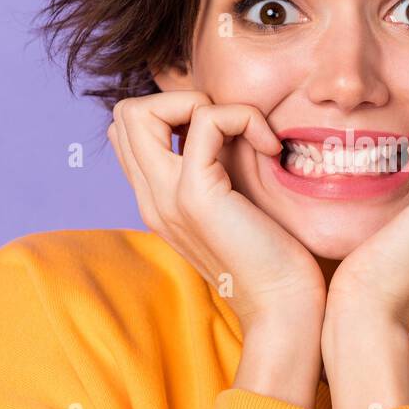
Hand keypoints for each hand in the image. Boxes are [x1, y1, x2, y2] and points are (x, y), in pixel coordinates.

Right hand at [107, 92, 327, 401]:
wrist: (284, 308)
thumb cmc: (274, 259)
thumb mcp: (236, 203)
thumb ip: (220, 168)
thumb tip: (232, 125)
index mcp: (157, 199)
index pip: (128, 131)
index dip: (173, 112)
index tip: (224, 135)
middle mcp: (152, 197)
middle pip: (124, 113)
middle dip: (180, 100)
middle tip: (230, 130)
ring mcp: (166, 197)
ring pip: (142, 110)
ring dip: (204, 104)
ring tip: (246, 135)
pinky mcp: (196, 195)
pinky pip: (204, 120)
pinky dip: (243, 117)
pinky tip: (271, 148)